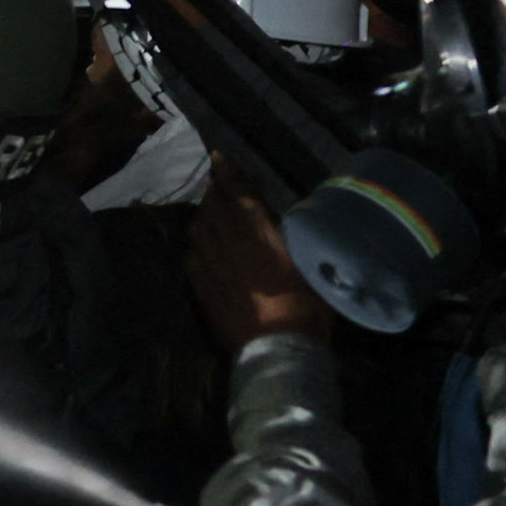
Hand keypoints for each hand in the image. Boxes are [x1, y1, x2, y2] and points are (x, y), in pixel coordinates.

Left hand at [188, 173, 330, 345]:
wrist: (279, 348)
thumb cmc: (306, 306)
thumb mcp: (311, 265)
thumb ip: (297, 241)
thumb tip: (291, 227)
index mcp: (259, 235)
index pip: (239, 196)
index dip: (229, 175)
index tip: (218, 157)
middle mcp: (229, 245)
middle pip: (215, 209)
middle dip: (215, 191)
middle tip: (215, 181)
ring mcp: (212, 267)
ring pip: (200, 231)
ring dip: (203, 215)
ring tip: (208, 208)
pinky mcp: (202, 289)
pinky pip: (193, 258)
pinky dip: (196, 245)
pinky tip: (198, 245)